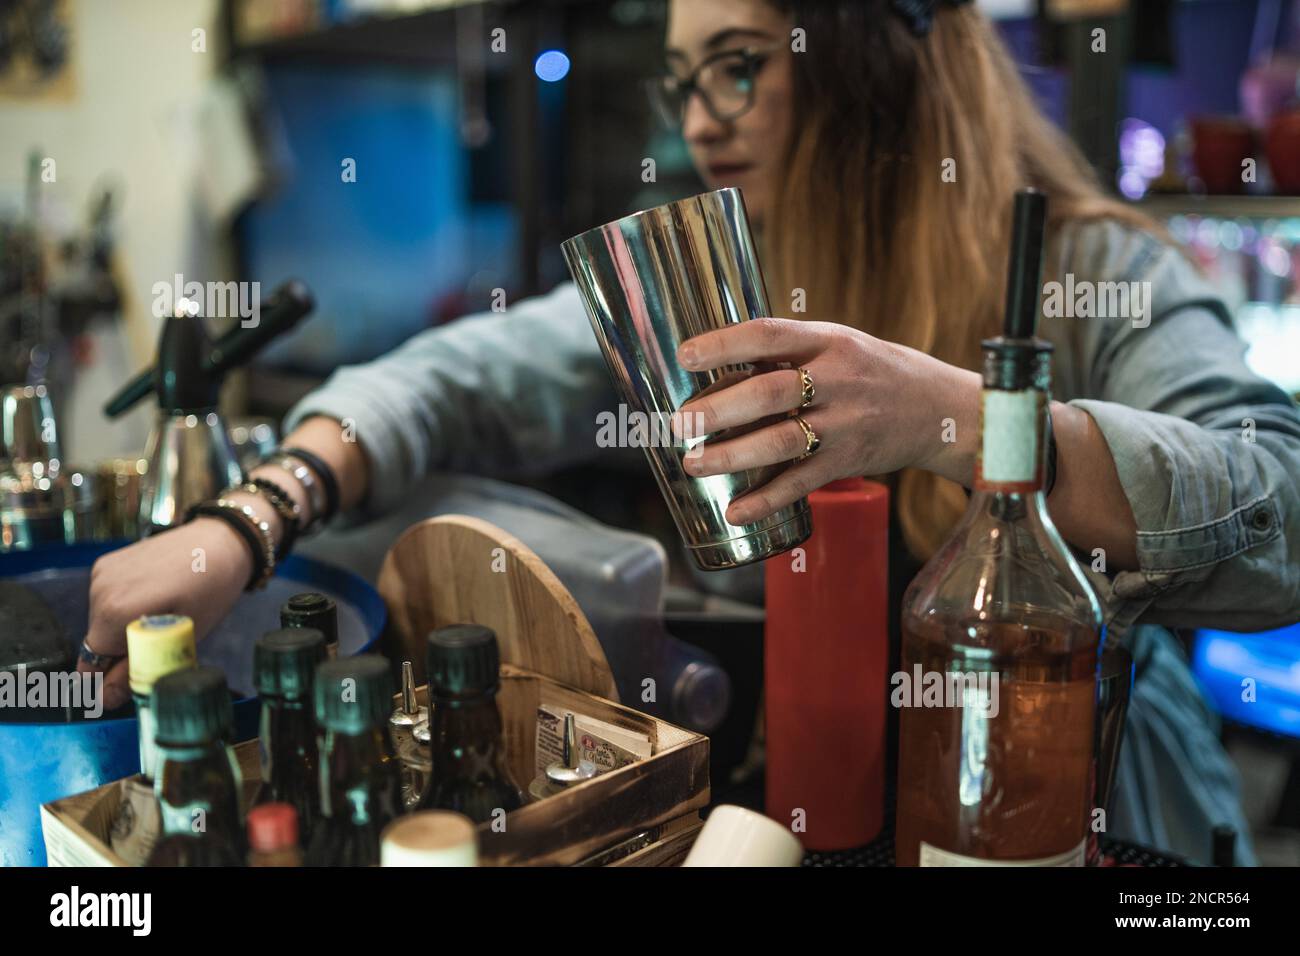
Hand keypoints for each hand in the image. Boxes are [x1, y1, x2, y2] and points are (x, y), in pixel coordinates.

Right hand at [80, 518, 252, 709]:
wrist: (220, 540)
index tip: (137, 678)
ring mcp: (100, 575)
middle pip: (96, 645)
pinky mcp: (106, 564)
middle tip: (162, 641)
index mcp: (115, 612)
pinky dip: (124, 607)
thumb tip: (107, 699)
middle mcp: (99, 592)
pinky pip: (105, 600)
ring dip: (124, 629)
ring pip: (100, 623)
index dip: (111, 681)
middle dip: (122, 653)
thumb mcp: (183, 636)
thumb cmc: (212, 589)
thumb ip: (141, 669)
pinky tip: (154, 595)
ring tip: (163, 613)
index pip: (90, 667)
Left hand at [674, 317, 981, 523]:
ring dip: (732, 456)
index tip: (685, 356)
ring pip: (782, 441)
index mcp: (828, 341)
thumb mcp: (837, 344)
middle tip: (680, 423)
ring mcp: (844, 424)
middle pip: (771, 392)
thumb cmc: (872, 371)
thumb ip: (786, 353)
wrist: (940, 408)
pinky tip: (735, 510)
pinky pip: (802, 483)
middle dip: (719, 409)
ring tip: (693, 464)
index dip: (724, 344)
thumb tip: (714, 369)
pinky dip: (766, 500)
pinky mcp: (849, 462)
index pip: (769, 335)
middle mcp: (837, 380)